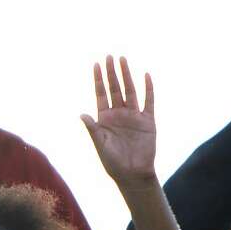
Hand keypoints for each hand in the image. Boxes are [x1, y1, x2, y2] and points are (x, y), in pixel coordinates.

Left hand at [80, 56, 156, 189]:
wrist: (133, 173)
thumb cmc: (113, 162)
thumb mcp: (100, 145)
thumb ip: (92, 129)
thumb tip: (82, 114)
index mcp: (104, 119)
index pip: (100, 94)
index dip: (98, 79)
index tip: (96, 64)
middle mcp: (118, 114)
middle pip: (114, 88)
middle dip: (111, 72)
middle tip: (110, 55)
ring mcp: (133, 116)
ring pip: (130, 91)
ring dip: (127, 75)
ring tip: (123, 60)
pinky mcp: (148, 120)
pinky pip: (149, 101)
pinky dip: (148, 88)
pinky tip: (146, 75)